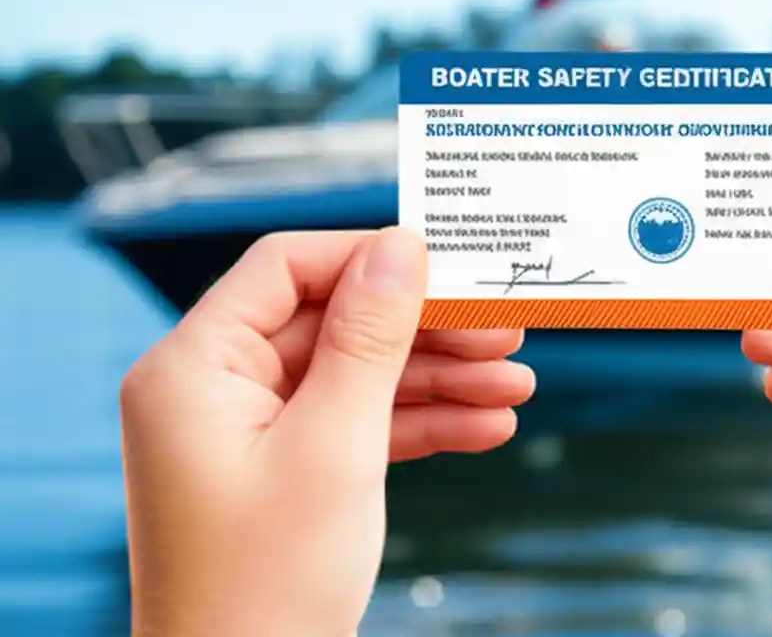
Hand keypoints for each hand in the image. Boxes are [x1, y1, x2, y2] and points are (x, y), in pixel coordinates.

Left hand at [120, 229, 533, 636]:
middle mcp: (213, 390)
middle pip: (332, 323)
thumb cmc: (266, 584)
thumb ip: (368, 338)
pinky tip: (485, 428)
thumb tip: (400, 247)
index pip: (286, 267)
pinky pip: (354, 426)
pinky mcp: (280, 473)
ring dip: (438, 382)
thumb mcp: (334, 446)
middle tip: (506, 331)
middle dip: (425, 331)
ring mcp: (247, 435)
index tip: (451, 265)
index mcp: (194, 368)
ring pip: (354, 377)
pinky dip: (417, 426)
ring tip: (516, 389)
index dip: (371, 258)